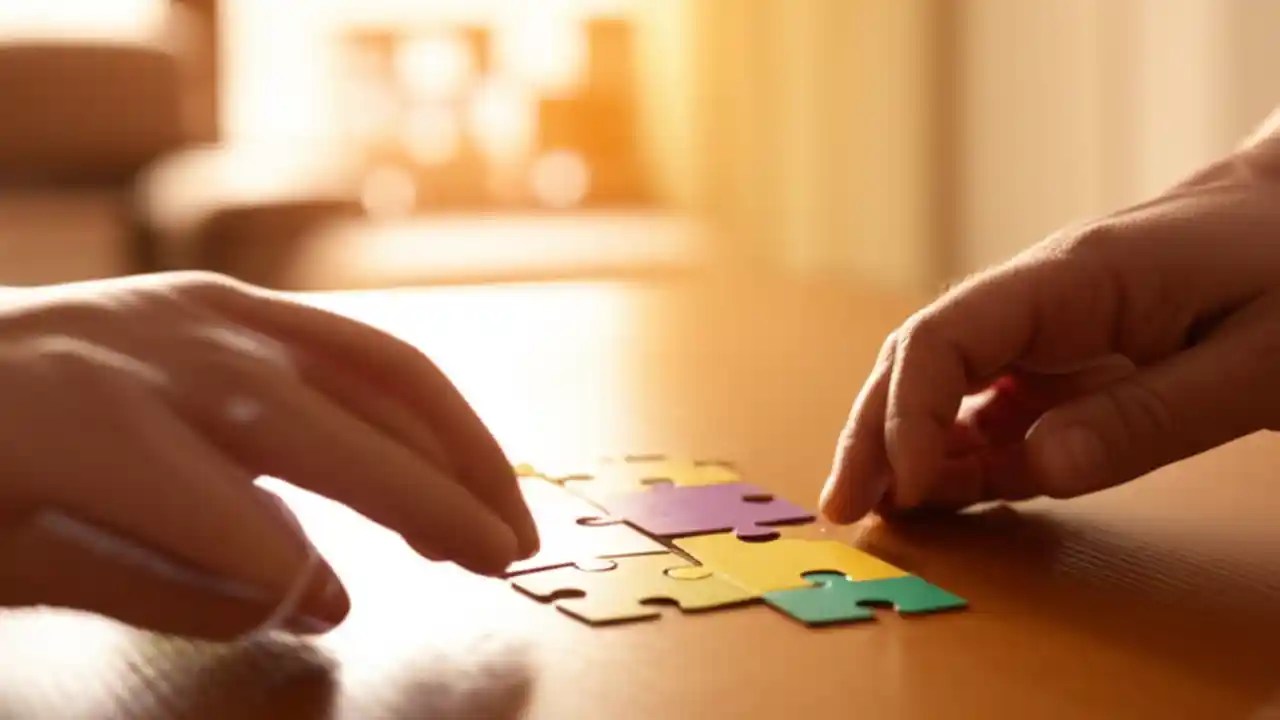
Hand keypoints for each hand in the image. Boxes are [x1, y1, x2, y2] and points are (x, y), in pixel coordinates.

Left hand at [0, 272, 536, 637]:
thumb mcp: (12, 562)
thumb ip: (162, 585)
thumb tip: (313, 598)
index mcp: (98, 427)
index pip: (243, 529)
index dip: (297, 582)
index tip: (328, 615)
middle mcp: (173, 353)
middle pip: (342, 437)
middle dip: (437, 502)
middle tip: (507, 561)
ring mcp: (207, 310)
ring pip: (375, 371)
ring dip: (457, 443)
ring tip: (501, 516)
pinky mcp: (224, 296)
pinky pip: (353, 343)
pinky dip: (416, 401)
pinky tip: (444, 450)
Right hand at [821, 137, 1279, 522]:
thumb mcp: (1258, 359)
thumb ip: (1150, 416)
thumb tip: (1036, 469)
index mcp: (1073, 279)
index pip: (945, 335)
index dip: (907, 411)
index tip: (909, 487)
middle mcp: (1041, 300)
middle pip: (920, 358)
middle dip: (874, 433)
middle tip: (842, 507)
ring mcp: (1050, 331)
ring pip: (947, 387)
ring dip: (909, 448)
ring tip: (889, 512)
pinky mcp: (1067, 360)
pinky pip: (996, 408)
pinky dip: (966, 454)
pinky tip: (954, 493)